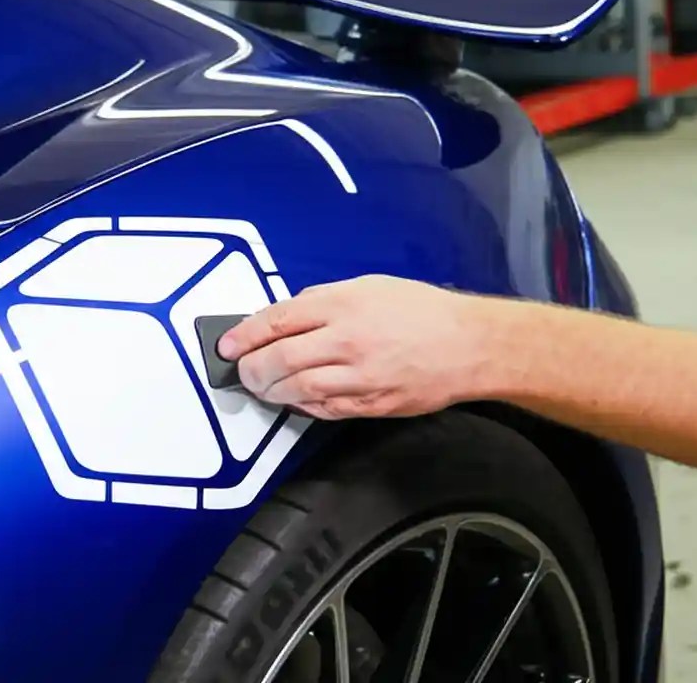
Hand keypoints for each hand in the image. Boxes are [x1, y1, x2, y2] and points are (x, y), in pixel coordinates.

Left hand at [217, 275, 491, 419]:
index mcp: (344, 304)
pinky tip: (294, 398)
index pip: (278, 319)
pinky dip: (301, 405)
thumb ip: (322, 301)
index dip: (244, 334)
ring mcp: (359, 376)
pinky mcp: (371, 403)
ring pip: (297, 389)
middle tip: (242, 370)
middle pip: (280, 359)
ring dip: (271, 391)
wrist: (469, 345)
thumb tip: (283, 318)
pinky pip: (323, 408)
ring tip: (262, 387)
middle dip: (252, 368)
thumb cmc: (420, 310)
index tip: (227, 345)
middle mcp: (348, 339)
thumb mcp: (368, 287)